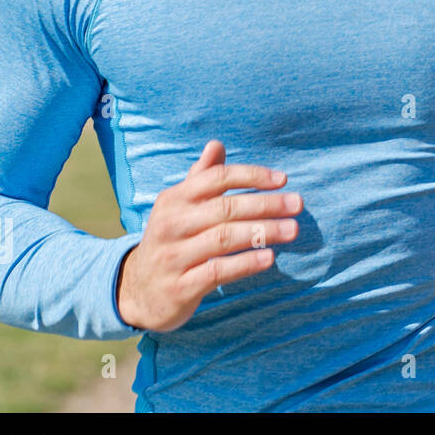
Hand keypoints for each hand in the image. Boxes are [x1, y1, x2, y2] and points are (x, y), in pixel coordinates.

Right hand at [116, 140, 301, 331]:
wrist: (137, 290)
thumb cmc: (172, 239)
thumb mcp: (179, 206)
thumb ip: (200, 177)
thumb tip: (216, 144)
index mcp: (173, 199)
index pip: (216, 178)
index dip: (251, 176)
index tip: (282, 179)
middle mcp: (171, 224)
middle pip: (225, 208)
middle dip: (266, 204)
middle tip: (298, 204)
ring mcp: (173, 256)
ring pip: (223, 239)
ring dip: (263, 232)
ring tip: (293, 230)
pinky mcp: (179, 287)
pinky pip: (216, 272)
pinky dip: (245, 263)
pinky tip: (270, 258)